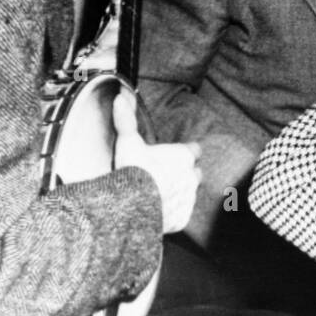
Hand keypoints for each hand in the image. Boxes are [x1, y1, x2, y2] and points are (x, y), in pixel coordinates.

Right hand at [112, 89, 201, 233]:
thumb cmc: (133, 169)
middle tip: (167, 175)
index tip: (179, 154)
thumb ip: (126, 119)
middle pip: (194, 173)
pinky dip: (173, 213)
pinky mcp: (182, 219)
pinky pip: (181, 214)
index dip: (187, 152)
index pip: (194, 151)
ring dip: (179, 193)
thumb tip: (121, 96)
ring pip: (189, 194)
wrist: (131, 204)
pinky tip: (159, 211)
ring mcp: (188, 199)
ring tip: (161, 194)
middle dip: (185, 173)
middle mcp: (191, 177)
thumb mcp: (128, 141)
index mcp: (183, 157)